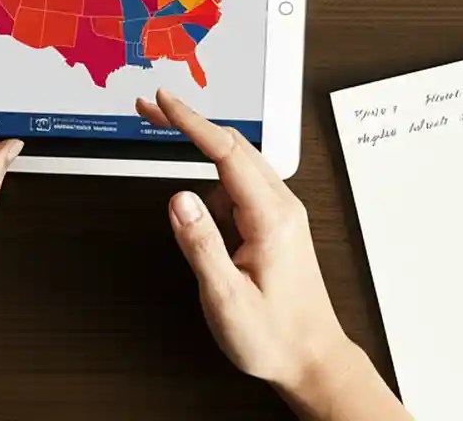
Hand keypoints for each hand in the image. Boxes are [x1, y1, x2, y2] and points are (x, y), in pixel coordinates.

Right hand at [137, 90, 409, 419]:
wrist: (312, 359)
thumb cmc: (274, 336)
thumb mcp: (225, 297)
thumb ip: (200, 244)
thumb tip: (177, 198)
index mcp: (270, 218)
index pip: (225, 151)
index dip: (190, 121)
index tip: (162, 101)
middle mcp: (280, 207)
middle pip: (232, 145)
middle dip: (190, 122)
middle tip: (150, 109)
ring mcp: (280, 214)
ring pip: (237, 163)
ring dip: (200, 150)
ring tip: (168, 158)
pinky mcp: (275, 224)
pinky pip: (239, 187)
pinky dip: (212, 182)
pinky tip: (199, 210)